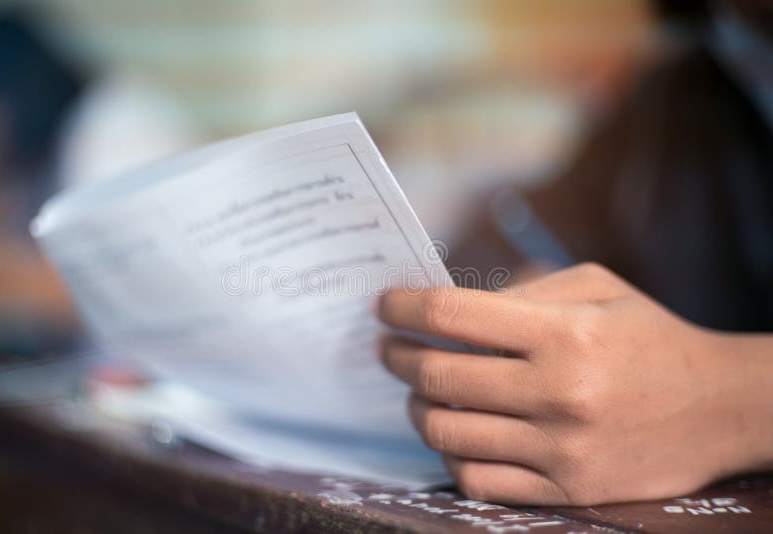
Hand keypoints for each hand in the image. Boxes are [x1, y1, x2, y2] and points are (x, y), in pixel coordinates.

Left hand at [378, 263, 772, 504]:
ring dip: (416, 405)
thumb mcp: (597, 287)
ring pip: (447, 431)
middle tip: (388, 347)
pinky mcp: (566, 490)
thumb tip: (450, 306)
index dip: (404, 306)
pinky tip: (452, 433)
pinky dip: (449, 455)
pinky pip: (478, 481)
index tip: (383, 305)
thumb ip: (524, 289)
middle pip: (439, 373)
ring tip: (417, 390)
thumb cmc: (651, 336)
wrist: (720, 407)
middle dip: (397, 356)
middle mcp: (557, 391)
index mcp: (564, 332)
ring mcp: (560, 448)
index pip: (453, 314)